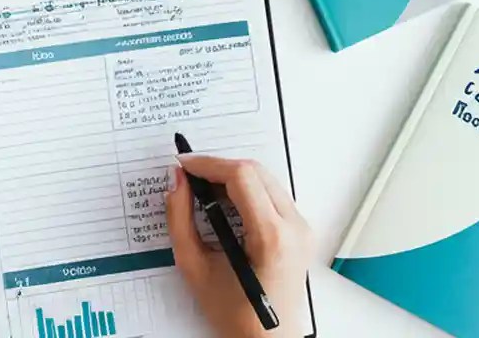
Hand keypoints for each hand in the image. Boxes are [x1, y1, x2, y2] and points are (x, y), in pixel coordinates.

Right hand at [165, 156, 311, 337]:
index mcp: (271, 237)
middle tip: (189, 176)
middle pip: (255, 171)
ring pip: (265, 178)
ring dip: (233, 177)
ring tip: (204, 190)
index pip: (241, 177)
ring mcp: (301, 227)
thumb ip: (180, 219)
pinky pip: (272, 193)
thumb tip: (176, 182)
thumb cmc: (234, 313)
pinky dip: (246, 190)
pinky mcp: (300, 229)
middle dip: (218, 167)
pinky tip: (225, 202)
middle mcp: (294, 227)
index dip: (208, 164)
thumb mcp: (195, 266)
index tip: (184, 166)